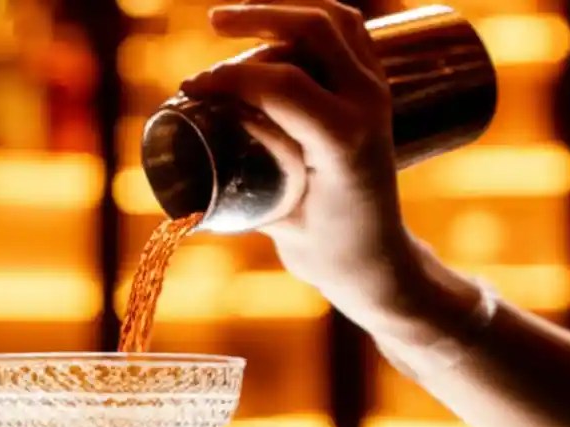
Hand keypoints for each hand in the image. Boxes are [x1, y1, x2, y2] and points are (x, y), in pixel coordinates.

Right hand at [182, 1, 461, 339]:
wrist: (373, 257)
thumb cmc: (320, 247)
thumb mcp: (278, 214)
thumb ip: (244, 170)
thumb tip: (191, 132)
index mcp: (345, 140)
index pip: (282, 83)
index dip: (229, 76)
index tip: (192, 88)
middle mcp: (368, 105)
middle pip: (315, 29)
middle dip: (258, 17)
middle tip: (213, 24)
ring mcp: (378, 93)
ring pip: (336, 20)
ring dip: (285, 8)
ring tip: (236, 19)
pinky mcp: (376, 89)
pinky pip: (349, 32)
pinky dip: (311, 19)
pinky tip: (274, 26)